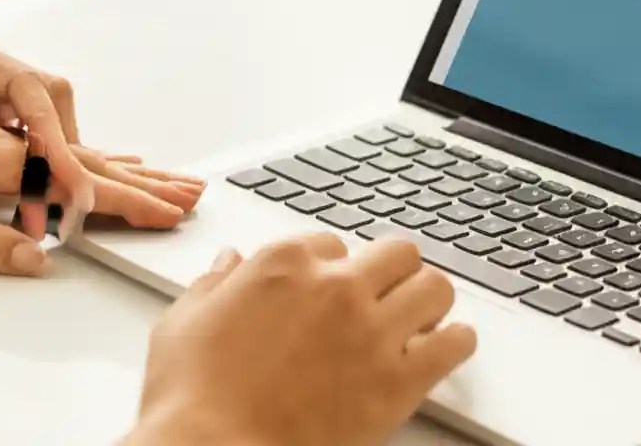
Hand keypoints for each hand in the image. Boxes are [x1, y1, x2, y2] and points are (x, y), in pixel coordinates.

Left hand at [0, 21, 98, 237]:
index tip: (70, 175)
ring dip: (61, 152)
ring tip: (71, 199)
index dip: (54, 134)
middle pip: (49, 97)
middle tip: (81, 198)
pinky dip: (44, 154)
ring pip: (43, 111)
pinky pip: (26, 124)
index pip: (27, 89)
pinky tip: (47, 185)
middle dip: (72, 146)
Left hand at [0, 110, 198, 274]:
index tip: (139, 205)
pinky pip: (55, 145)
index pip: (58, 157)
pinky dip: (94, 158)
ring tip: (170, 184)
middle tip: (183, 198)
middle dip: (136, 174)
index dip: (103, 185)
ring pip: (75, 143)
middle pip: (82, 145)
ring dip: (125, 166)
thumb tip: (31, 251)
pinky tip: (112, 163)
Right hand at [127, 235, 477, 445]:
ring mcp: (371, 331)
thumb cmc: (192, 398)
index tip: (328, 290)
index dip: (331, 268)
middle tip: (386, 295)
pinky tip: (446, 348)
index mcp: (283, 264)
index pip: (330, 242)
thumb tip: (227, 264)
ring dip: (429, 300)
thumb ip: (213, 286)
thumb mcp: (182, 324)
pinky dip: (457, 342)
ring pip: (434, 287)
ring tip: (421, 318)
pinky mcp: (398, 380)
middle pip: (396, 252)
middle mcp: (335, 287)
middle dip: (392, 272)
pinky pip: (455, 344)